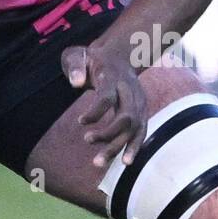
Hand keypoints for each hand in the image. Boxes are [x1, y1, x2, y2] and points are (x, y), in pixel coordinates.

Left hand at [62, 40, 147, 167]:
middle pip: (125, 117)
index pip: (107, 98)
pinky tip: (125, 162)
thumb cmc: (93, 59)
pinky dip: (134, 147)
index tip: (80, 121)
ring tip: (98, 162)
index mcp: (113, 77)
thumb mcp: (79, 55)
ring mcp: (139, 102)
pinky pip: (141, 132)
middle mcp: (130, 91)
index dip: (95, 112)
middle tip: (87, 141)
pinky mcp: (142, 112)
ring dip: (118, 147)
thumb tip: (76, 83)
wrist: (119, 57)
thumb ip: (75, 66)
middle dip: (108, 134)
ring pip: (134, 129)